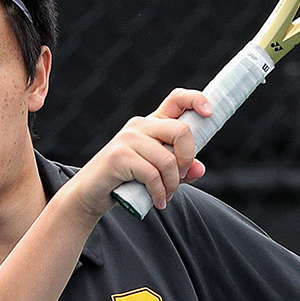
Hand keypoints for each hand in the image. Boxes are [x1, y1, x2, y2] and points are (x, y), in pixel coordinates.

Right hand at [63, 89, 211, 217]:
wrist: (90, 194)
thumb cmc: (125, 181)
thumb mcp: (157, 174)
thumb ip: (179, 169)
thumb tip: (200, 169)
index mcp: (151, 124)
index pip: (177, 98)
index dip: (196, 100)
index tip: (209, 113)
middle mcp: (140, 125)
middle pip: (181, 131)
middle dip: (187, 159)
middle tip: (180, 178)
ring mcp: (128, 139)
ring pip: (168, 159)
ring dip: (172, 184)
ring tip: (165, 195)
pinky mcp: (120, 156)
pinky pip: (153, 175)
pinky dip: (160, 193)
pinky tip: (157, 201)